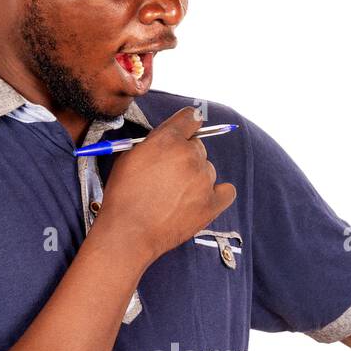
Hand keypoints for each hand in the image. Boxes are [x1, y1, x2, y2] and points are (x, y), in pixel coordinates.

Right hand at [98, 106, 235, 264]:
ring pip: (208, 169)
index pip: (191, 117)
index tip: (185, 131)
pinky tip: (203, 198)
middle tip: (168, 175)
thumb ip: (152, 142)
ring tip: (175, 196)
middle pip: (198, 146)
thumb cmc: (123, 197)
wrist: (129, 233)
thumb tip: (167, 139)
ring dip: (196, 177)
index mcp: (169, 139)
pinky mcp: (212, 204)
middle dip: (185, 156)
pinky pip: (227, 191)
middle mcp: (190, 155)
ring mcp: (204, 180)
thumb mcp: (129, 157)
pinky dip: (218, 194)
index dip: (186, 125)